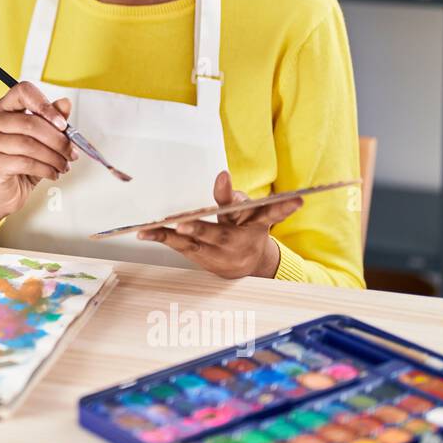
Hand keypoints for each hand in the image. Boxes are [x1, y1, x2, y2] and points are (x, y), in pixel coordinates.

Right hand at [0, 81, 77, 226]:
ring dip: (54, 157)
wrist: (6, 191)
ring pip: (29, 145)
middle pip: (30, 123)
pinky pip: (26, 163)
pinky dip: (46, 169)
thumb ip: (53, 120)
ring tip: (64, 165)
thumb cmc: (23, 162)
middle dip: (58, 140)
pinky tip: (53, 173)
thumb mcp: (42, 140)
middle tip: (71, 153)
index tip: (62, 123)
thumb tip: (65, 103)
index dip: (44, 104)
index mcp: (4, 108)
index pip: (22, 91)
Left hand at [136, 171, 302, 278]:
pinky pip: (181, 249)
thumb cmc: (246, 228)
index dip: (282, 208)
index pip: (269, 214)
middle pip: (218, 236)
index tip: (297, 200)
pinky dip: (163, 240)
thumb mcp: (247, 210)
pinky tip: (145, 232)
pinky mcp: (201, 259)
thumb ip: (233, 196)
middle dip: (199, 229)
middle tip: (182, 224)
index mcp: (255, 227)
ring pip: (192, 246)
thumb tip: (222, 178)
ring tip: (148, 230)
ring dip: (170, 237)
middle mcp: (236, 244)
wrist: (247, 265)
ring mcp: (217, 255)